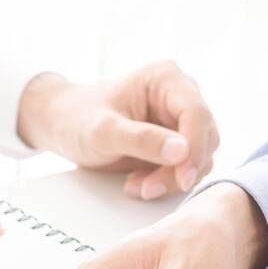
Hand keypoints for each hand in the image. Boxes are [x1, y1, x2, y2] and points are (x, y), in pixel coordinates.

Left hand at [16, 63, 218, 199]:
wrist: (63, 125)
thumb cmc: (77, 119)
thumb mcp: (104, 132)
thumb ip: (141, 140)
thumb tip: (182, 151)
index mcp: (167, 79)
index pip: (197, 115)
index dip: (195, 149)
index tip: (182, 178)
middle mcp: (180, 97)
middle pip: (204, 139)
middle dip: (180, 169)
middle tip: (148, 188)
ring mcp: (180, 121)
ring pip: (198, 158)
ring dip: (171, 180)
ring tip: (137, 187)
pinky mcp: (175, 144)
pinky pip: (185, 169)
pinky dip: (165, 183)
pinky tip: (138, 184)